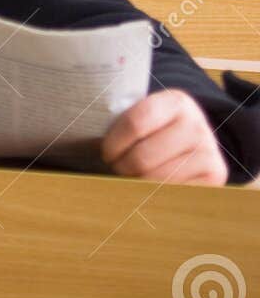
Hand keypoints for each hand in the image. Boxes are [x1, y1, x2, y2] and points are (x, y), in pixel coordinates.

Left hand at [101, 90, 226, 185]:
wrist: (194, 139)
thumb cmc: (155, 127)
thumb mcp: (143, 113)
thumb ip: (122, 122)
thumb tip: (80, 137)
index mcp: (175, 102)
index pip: (135, 123)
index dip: (113, 143)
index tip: (105, 153)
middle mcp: (197, 125)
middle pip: (142, 158)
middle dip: (121, 167)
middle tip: (116, 168)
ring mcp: (209, 151)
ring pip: (156, 179)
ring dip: (136, 183)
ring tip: (131, 177)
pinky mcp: (216, 176)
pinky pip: (174, 194)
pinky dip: (156, 195)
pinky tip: (150, 188)